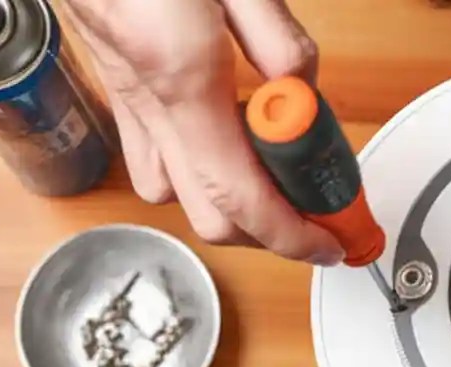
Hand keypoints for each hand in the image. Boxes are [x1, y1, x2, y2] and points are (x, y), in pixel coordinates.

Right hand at [60, 0, 344, 264]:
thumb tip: (301, 96)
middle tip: (321, 205)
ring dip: (236, 204)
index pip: (241, 196)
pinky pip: (157, 166)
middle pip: (214, 220)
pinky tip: (231, 141)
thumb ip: (279, 41)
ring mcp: (128, 105)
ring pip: (181, 200)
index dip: (293, 236)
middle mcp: (148, 104)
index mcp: (183, 76)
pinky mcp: (119, 96)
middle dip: (273, 230)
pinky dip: (202, 177)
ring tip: (280, 172)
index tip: (332, 242)